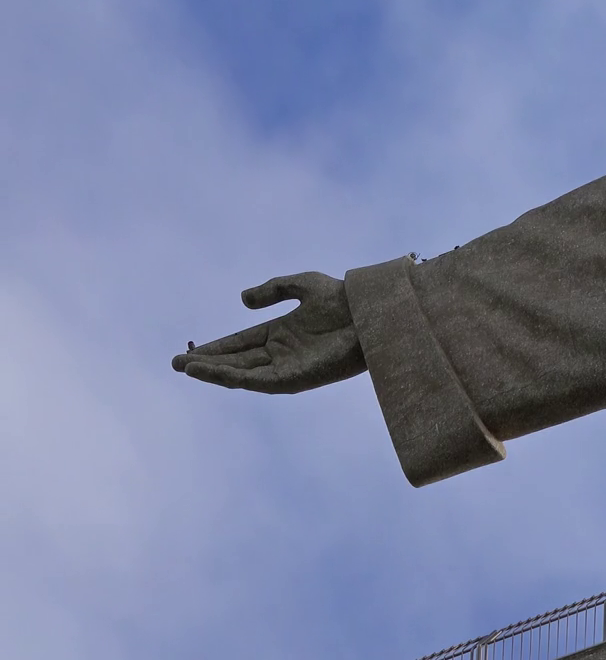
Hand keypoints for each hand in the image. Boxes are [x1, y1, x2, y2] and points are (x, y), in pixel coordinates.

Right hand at [172, 272, 365, 392]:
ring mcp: (286, 367)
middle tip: (177, 362)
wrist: (368, 313)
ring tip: (187, 367)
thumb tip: (242, 300)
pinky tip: (210, 371)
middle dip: (207, 362)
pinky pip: (255, 381)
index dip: (216, 347)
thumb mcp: (302, 284)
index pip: (240, 342)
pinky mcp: (292, 380)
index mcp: (281, 332)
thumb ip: (273, 289)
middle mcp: (281, 353)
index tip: (189, 350)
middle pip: (236, 360)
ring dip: (213, 372)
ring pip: (241, 373)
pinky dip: (231, 378)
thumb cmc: (343, 298)